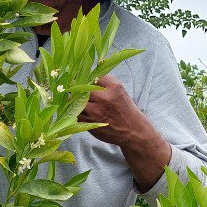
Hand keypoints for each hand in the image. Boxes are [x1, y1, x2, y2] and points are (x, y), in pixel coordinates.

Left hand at [79, 76, 172, 192]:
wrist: (132, 130)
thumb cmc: (123, 108)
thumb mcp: (118, 90)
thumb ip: (102, 83)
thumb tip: (80, 77)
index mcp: (113, 87)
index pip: (92, 77)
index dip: (85, 79)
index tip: (81, 81)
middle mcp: (105, 98)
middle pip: (82, 89)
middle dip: (78, 90)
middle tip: (74, 91)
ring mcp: (96, 112)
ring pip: (77, 102)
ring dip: (75, 102)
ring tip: (76, 101)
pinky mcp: (90, 123)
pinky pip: (77, 114)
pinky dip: (76, 112)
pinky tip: (80, 111)